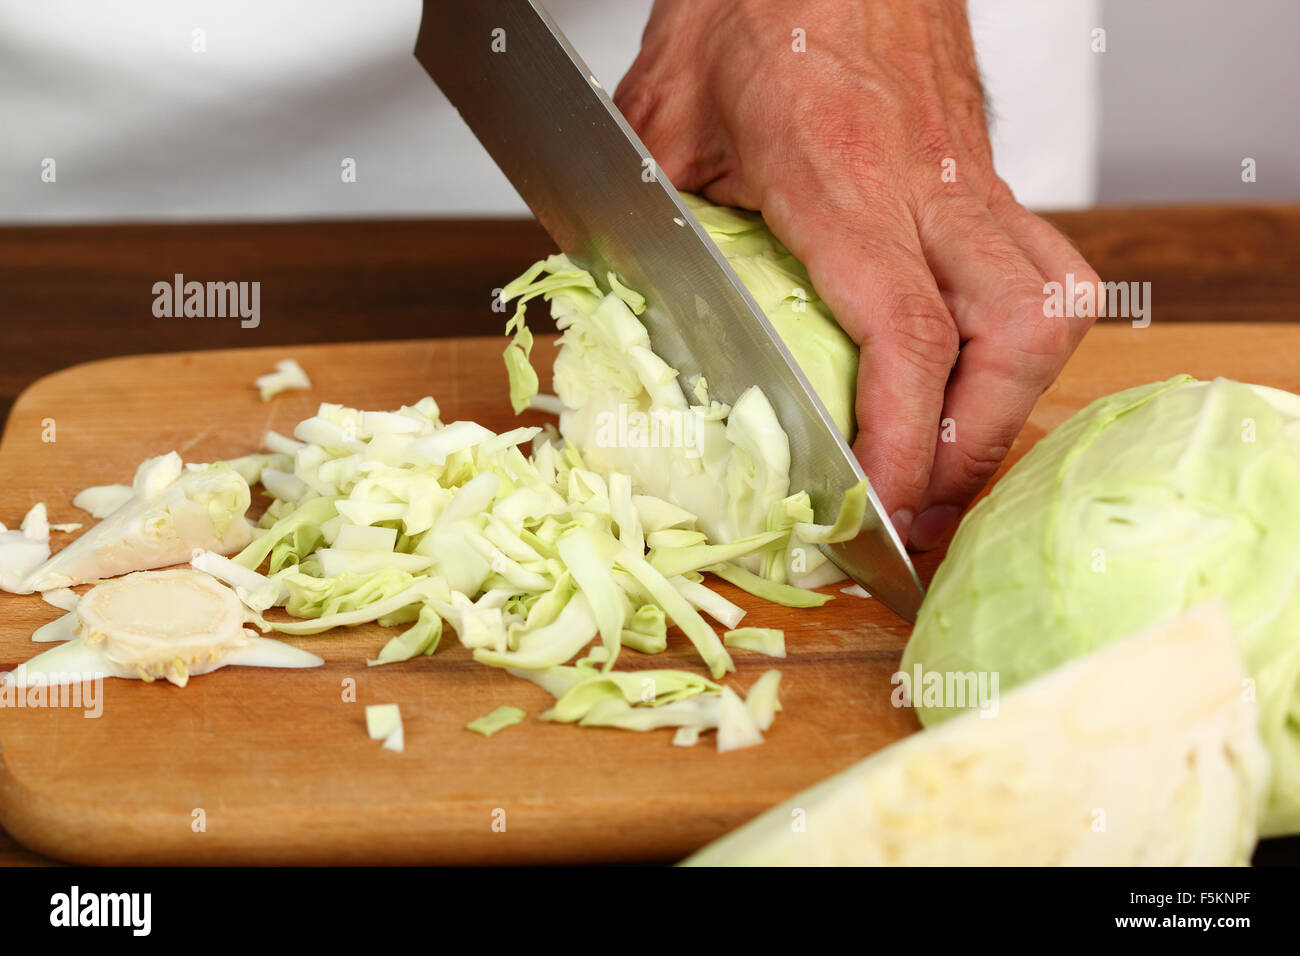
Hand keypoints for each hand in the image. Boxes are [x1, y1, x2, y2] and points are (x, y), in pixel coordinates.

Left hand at [615, 0, 1099, 549]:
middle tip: (922, 506)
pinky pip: (1040, 266)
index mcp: (843, 173)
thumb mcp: (659, 117)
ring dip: (1014, 398)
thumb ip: (645, 222)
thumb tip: (623, 317)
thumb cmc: (749, 2)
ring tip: (953, 455)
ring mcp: (970, 175)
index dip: (906, 442)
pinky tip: (975, 373)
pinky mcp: (984, 173)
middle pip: (1016, 331)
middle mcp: (930, 180)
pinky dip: (1020, 343)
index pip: (907, 333)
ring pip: (1053, 300)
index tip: (883, 514)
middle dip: (978, 440)